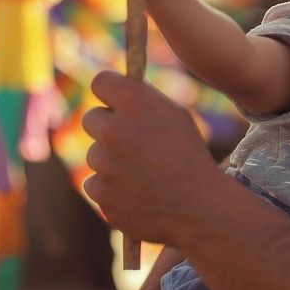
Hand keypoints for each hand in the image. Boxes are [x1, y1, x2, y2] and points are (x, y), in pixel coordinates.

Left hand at [82, 71, 219, 245]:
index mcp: (136, 104)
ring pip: (95, 154)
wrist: (198, 208)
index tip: (115, 99)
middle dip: (107, 126)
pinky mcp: (99, 191)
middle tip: (130, 139)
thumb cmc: (190, 158)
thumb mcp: (177, 118)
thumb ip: (146, 102)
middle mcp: (115, 130)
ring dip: (111, 159)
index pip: (101, 82)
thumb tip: (123, 91)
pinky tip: (136, 191)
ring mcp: (104, 163)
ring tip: (143, 172)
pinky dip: (110, 186)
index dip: (110, 90)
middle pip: (91, 118)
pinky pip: (95, 182)